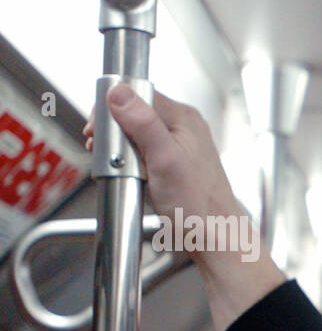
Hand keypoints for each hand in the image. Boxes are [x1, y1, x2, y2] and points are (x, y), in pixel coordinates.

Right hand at [84, 85, 286, 330]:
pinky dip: (132, 164)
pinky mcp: (174, 166)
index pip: (136, 95)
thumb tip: (120, 92)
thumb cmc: (197, 205)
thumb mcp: (164, 159)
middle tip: (106, 152)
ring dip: (121, 150)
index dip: (112, 111)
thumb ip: (143, 123)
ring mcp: (179, 147)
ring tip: (123, 168)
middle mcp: (184, 128)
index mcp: (184, 118)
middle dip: (114, 133)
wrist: (214, 238)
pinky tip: (133, 177)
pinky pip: (143, 155)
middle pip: (134, 114)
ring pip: (136, 136)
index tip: (98, 131)